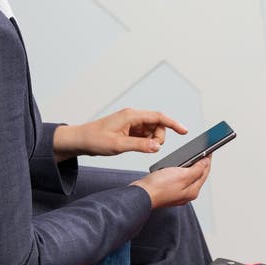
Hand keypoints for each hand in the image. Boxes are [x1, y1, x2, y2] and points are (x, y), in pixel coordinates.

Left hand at [53, 108, 187, 161]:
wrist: (80, 140)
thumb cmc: (95, 139)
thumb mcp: (118, 145)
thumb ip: (139, 145)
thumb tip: (157, 147)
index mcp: (131, 115)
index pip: (158, 117)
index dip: (173, 124)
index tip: (184, 131)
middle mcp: (133, 116)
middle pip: (157, 124)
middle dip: (159, 137)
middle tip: (149, 149)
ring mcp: (130, 122)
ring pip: (151, 130)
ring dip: (151, 140)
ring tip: (139, 148)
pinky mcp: (128, 129)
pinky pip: (144, 134)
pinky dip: (145, 141)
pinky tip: (136, 147)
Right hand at [131, 158, 211, 208]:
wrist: (142, 194)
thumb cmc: (159, 187)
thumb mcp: (182, 175)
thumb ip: (196, 169)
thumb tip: (206, 162)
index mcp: (193, 191)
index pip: (205, 172)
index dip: (208, 159)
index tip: (209, 149)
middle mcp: (186, 193)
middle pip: (198, 175)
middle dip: (201, 163)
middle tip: (203, 151)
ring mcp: (177, 192)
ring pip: (188, 176)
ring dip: (191, 166)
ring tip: (193, 156)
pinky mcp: (169, 189)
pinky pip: (179, 178)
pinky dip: (181, 170)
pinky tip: (177, 166)